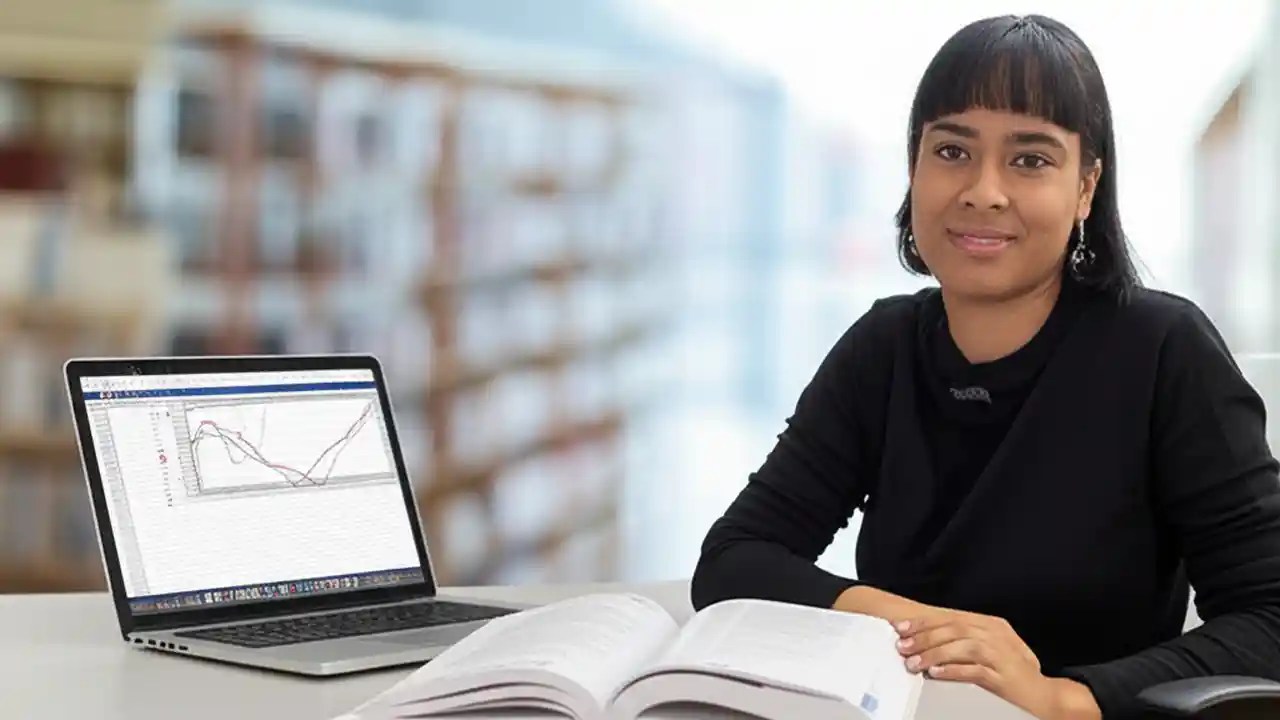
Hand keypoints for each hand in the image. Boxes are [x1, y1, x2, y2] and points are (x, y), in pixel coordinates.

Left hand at [895, 610, 1099, 719]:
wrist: (1042, 695)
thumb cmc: (1010, 672)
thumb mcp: (987, 649)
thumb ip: (961, 640)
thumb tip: (925, 639)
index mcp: (991, 624)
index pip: (951, 618)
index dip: (924, 622)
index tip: (901, 628)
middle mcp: (996, 635)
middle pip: (954, 630)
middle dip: (924, 637)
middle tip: (902, 645)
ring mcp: (1001, 655)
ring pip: (962, 647)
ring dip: (933, 654)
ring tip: (913, 663)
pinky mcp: (1004, 676)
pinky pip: (974, 671)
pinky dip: (952, 671)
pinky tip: (935, 674)